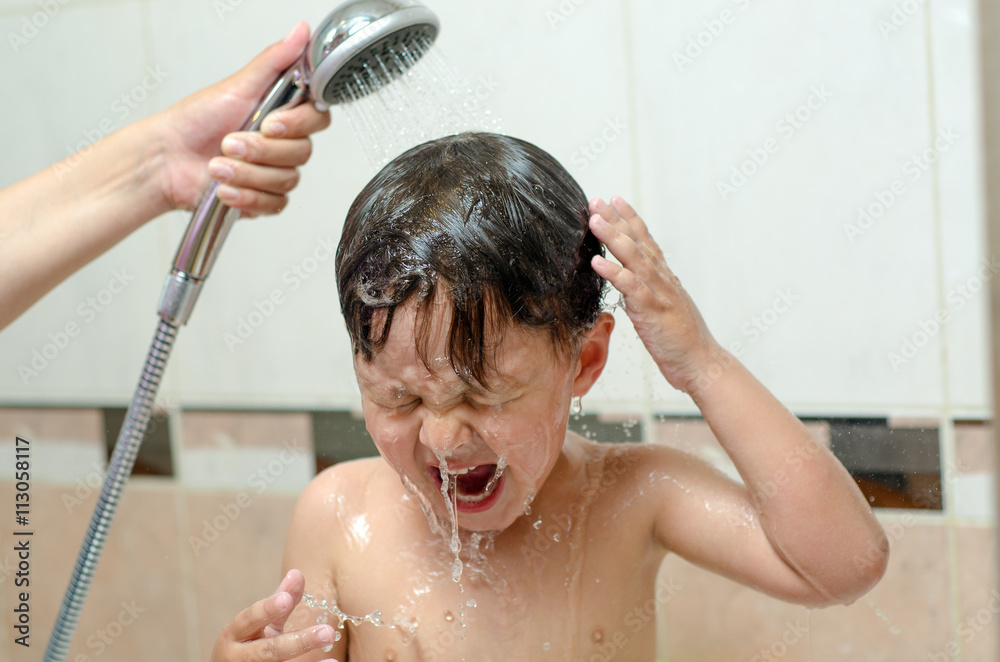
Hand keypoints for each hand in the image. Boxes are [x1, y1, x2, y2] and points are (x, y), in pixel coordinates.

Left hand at [155, 22, 330, 215]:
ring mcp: (274, 173)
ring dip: (247, 174)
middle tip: (228, 142)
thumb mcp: (237, 85)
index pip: (317, 119)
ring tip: (216, 166)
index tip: (268, 123)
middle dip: (260, 151)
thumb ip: (274, 61)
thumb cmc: (195, 120)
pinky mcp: (264, 199)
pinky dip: (246, 196)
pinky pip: (274, 204)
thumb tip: (301, 32)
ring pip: (286, 180)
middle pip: (302, 153)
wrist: (165, 159)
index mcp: (283, 114)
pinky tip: (224, 188)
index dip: (297, 124)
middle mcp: (283, 144)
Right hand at [211, 569, 338, 661]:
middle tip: (327, 632)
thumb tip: (297, 573)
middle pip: (269, 650)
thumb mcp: (258, 623)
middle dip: (299, 642)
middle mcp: (238, 656)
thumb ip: (278, 601)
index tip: (286, 600)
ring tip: (333, 660)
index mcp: (234, 635)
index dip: (267, 609)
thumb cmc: (246, 644)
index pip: (250, 619)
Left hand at [588, 196, 722, 393]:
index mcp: (663, 276)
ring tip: (594, 220)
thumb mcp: (662, 307)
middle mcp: (661, 278)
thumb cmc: (680, 339)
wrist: (701, 362)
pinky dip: (614, 273)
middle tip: (596, 199)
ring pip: (633, 257)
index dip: (629, 218)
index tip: (613, 199)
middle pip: (636, 241)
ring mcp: (658, 292)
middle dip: (615, 219)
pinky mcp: (652, 310)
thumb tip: (629, 281)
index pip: (645, 240)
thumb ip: (646, 291)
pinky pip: (631, 287)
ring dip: (613, 237)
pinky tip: (597, 262)